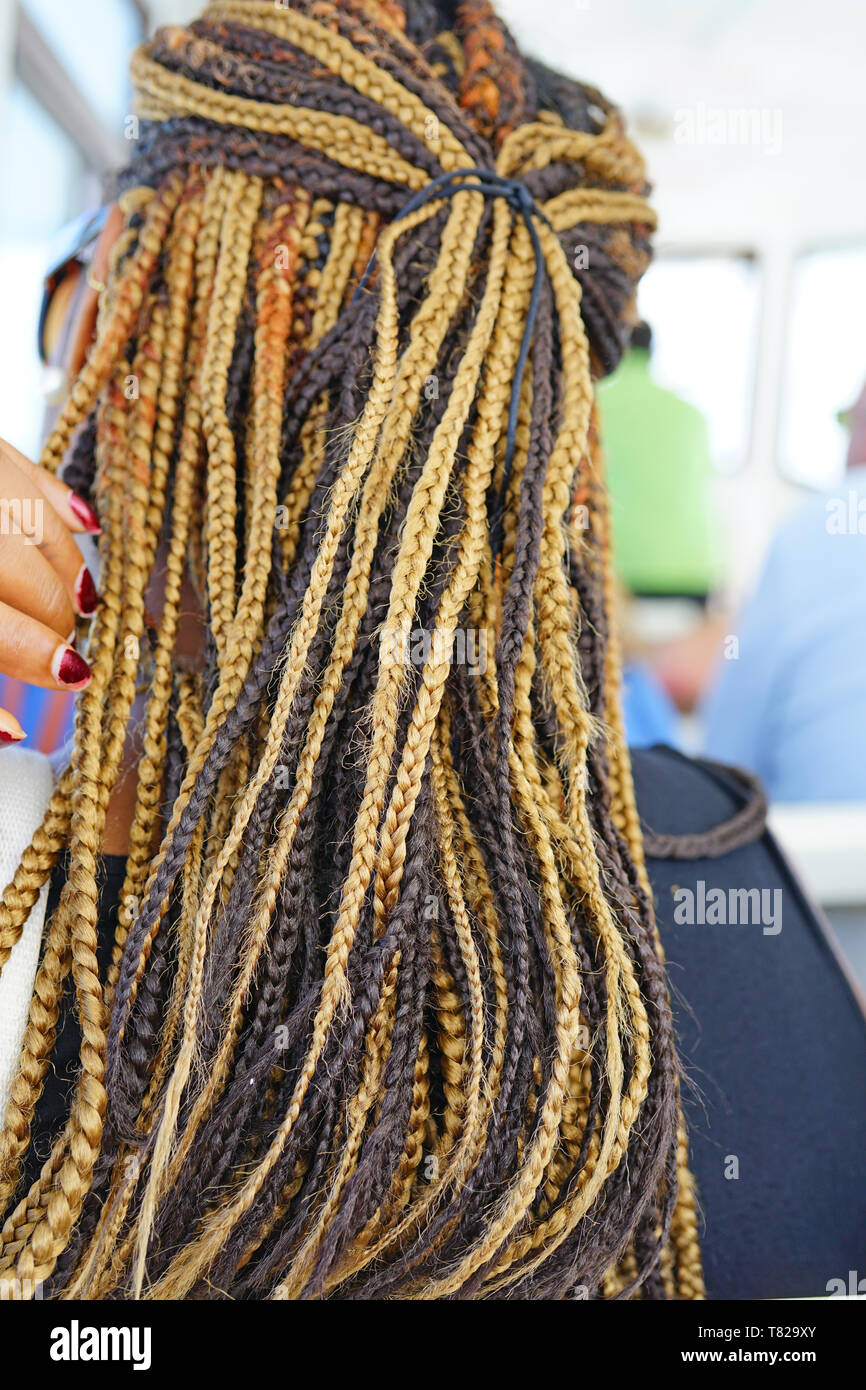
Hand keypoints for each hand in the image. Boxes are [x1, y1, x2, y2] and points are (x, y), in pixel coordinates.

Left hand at [0, 434, 100, 743]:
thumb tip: (12, 730)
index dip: (37, 653)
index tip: (70, 673)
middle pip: (16, 571)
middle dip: (55, 611)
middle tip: (63, 637)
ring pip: (29, 517)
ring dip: (66, 561)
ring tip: (77, 594)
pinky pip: (19, 464)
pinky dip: (58, 496)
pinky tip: (82, 525)